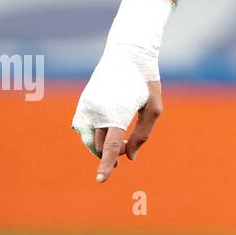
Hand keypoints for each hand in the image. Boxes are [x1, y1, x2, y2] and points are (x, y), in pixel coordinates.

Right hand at [72, 47, 162, 181]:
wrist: (127, 54)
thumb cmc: (145, 81)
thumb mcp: (153, 107)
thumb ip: (143, 134)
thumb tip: (130, 158)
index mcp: (118, 112)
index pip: (111, 145)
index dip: (107, 164)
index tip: (101, 180)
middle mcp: (98, 111)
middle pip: (101, 146)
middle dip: (113, 152)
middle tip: (129, 146)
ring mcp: (87, 107)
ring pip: (89, 139)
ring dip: (100, 145)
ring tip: (118, 140)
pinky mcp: (82, 103)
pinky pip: (82, 128)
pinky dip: (92, 134)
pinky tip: (104, 129)